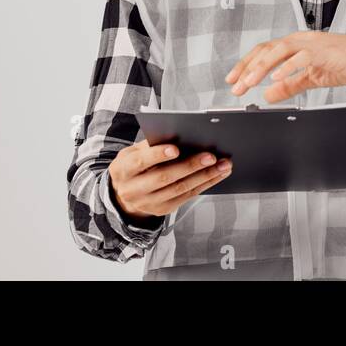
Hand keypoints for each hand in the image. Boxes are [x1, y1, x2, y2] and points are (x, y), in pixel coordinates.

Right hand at [107, 138, 232, 221]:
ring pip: (180, 189)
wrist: (123, 193)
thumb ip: (151, 144)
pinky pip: (186, 196)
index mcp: (123, 169)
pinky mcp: (162, 209)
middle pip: (164, 178)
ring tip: (223, 165)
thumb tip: (180, 135)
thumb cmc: (133, 166)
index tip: (176, 148)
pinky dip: (204, 184)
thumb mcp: (132, 152)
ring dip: (205, 176)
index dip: (158, 155)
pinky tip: (217, 175)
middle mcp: (133, 189)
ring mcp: (148, 202)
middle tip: (211, 156)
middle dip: (190, 166)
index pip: (141, 161)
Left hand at [225, 31, 345, 103]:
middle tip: (235, 86)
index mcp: (299, 45)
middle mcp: (303, 40)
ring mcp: (314, 44)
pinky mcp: (326, 51)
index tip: (233, 80)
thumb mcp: (314, 78)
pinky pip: (302, 57)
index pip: (265, 51)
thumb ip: (290, 85)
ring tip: (249, 83)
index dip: (246, 65)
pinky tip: (276, 78)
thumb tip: (267, 94)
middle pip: (267, 49)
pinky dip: (287, 67)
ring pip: (280, 50)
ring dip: (261, 67)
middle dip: (248, 68)